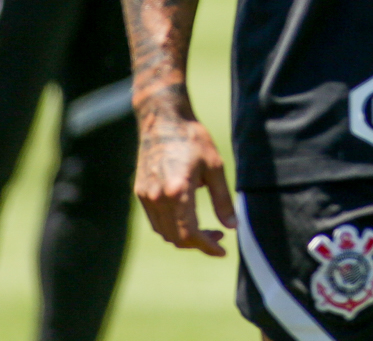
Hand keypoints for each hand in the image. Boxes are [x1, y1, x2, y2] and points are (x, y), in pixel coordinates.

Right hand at [135, 105, 236, 256]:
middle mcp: (156, 198)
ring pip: (163, 232)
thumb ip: (223, 200)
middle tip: (219, 237)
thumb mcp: (215, 167)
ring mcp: (145, 196)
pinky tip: (187, 218)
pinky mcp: (140, 192)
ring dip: (184, 237)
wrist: (163, 120)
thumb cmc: (193, 139)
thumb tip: (232, 226)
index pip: (189, 234)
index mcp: (177, 192)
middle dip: (198, 243)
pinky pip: (155, 221)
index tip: (223, 251)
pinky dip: (171, 227)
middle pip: (175, 238)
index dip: (207, 247)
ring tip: (206, 230)